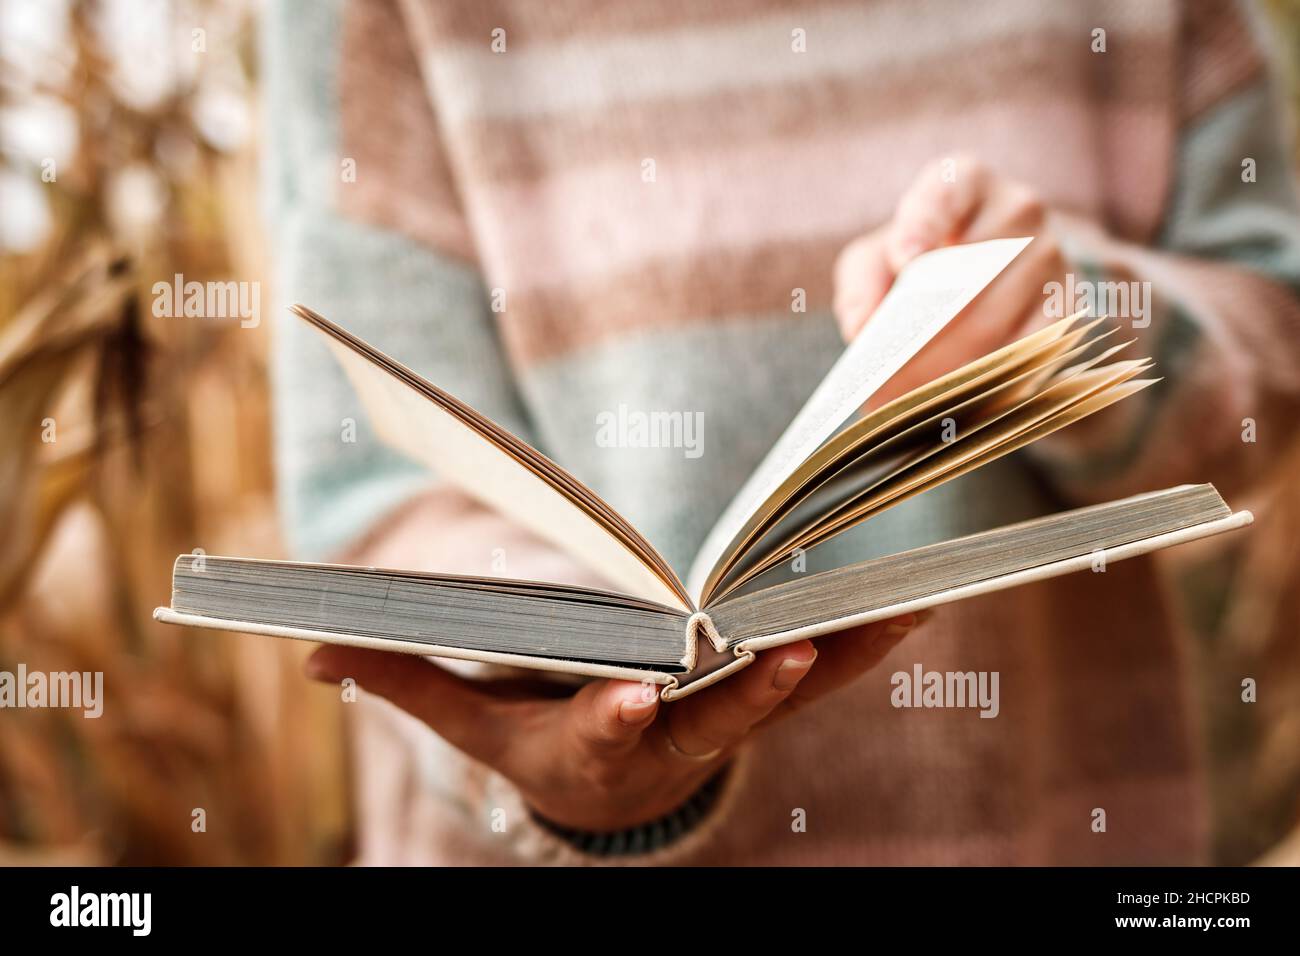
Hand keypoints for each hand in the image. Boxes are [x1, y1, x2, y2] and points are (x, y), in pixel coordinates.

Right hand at [305, 611, 921, 832]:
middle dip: (751, 690)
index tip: (631, 696)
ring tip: (897, 609)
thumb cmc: (538, 742)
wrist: (613, 787)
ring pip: (791, 698)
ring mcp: (727, 727)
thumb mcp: (470, 719)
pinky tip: (917, 604)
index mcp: (594, 745)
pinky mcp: (765, 704)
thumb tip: (310, 649)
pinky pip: (828, 678)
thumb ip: (403, 679)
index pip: (604, 735)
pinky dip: (871, 646)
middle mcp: (672, 744)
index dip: (616, 718)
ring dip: (842, 657)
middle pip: (715, 719)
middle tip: (788, 651)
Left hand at [833, 155, 1069, 406]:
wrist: (983, 274)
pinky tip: (954, 405)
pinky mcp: (1069, 305)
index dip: (925, 226)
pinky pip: (1028, 351)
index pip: (947, 192)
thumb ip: (861, 283)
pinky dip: (988, 383)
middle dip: (921, 332)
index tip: (905, 262)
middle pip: (968, 274)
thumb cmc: (917, 263)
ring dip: (945, 367)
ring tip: (905, 402)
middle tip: (883, 376)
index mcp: (965, 182)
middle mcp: (1018, 209)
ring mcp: (1052, 254)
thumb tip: (864, 327)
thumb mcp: (876, 260)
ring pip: (994, 320)